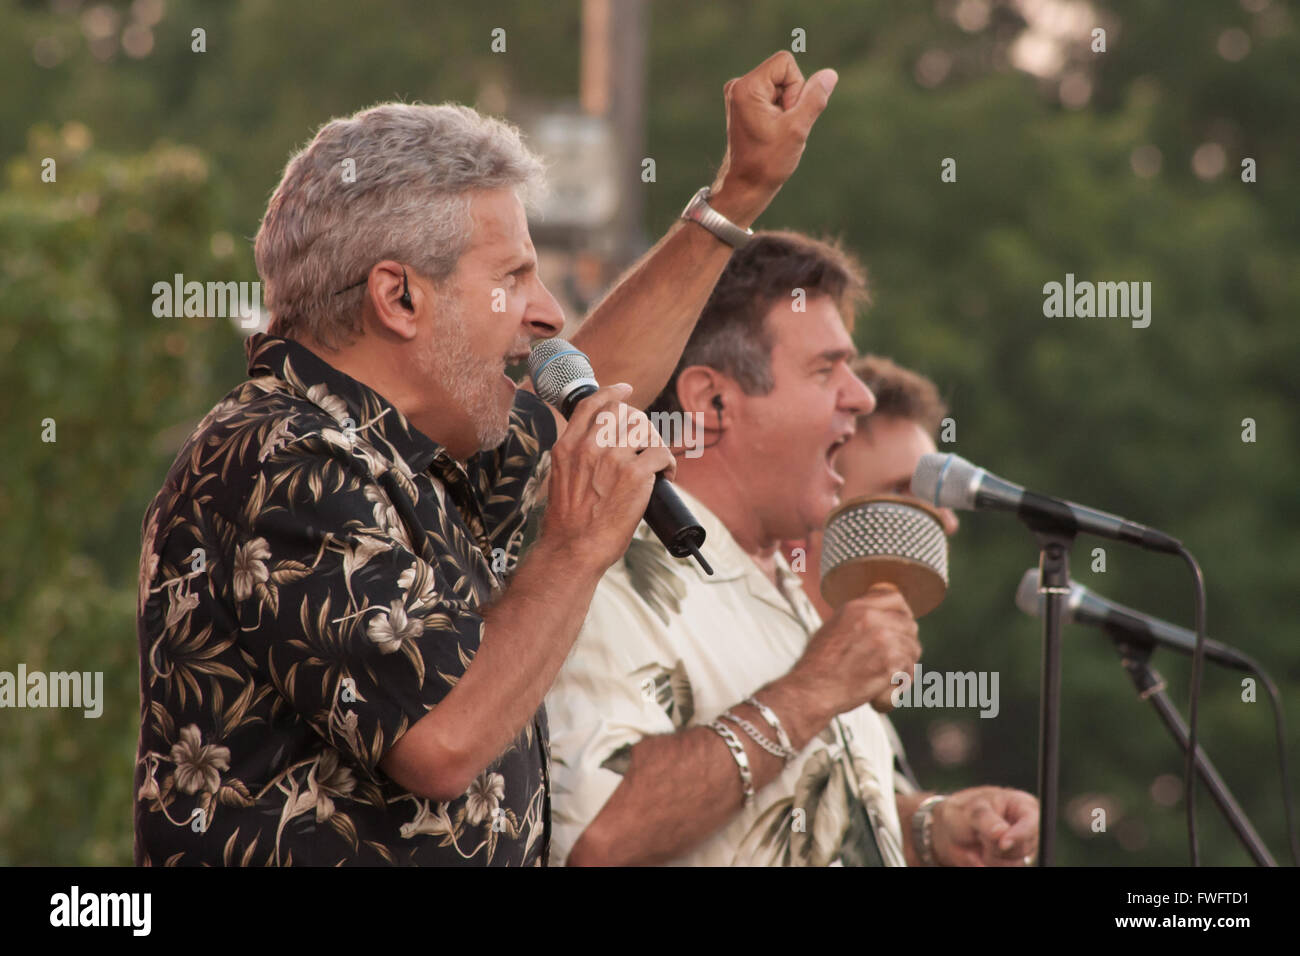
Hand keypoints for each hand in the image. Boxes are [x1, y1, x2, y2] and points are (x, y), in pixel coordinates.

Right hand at [540, 384, 675, 574]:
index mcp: (568, 446)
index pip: (592, 404)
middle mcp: (590, 446)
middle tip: (646, 443)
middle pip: (623, 411)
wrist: (574, 549)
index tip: (626, 389)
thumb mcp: (560, 478)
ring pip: (645, 428)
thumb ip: (575, 457)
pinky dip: (669, 463)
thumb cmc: (568, 522)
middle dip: (639, 422)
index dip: (612, 392)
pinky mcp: (636, 475)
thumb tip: (597, 446)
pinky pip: (662, 452)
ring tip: (658, 463)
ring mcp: (614, 458)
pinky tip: (667, 476)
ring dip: (655, 442)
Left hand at [710, 50, 837, 224]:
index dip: (796, 88)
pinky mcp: (744, 104)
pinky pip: (774, 97)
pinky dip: (780, 113)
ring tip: (776, 132)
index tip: (786, 116)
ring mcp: (740, 95)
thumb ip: (815, 98)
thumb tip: (830, 74)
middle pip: (784, 73)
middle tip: (781, 127)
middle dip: (792, 99)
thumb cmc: (768, 162)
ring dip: (787, 108)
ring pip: (781, 86)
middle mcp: (738, 86)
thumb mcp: (797, 129)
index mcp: (746, 87)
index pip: (786, 62)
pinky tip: (772, 132)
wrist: (746, 186)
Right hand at [792, 584, 920, 716]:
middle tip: (896, 654)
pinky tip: (888, 684)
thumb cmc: (819, 663)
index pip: (894, 598)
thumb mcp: (834, 626)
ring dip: (905, 662)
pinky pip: (910, 669)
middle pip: (909, 623)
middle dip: (906, 640)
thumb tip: (880, 615)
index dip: (902, 611)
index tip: (901, 622)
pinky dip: (902, 680)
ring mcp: (884, 641)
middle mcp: (872, 619)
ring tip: (890, 672)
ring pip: (913, 648)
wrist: (814, 689)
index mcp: (857, 608)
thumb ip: (859, 616)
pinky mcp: (891, 664)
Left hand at [931, 787, 1039, 866]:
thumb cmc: (965, 811)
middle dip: (996, 845)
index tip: (1002, 844)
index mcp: (1023, 806)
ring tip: (981, 842)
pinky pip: (1003, 869)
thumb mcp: (971, 810)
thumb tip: (1001, 833)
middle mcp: (1027, 829)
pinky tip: (980, 855)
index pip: (1033, 823)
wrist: (951, 830)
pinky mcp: (1012, 863)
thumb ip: (986, 820)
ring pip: (1014, 863)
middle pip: (1022, 848)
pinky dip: (988, 865)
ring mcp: (1021, 849)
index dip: (1020, 835)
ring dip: (992, 857)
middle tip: (980, 834)